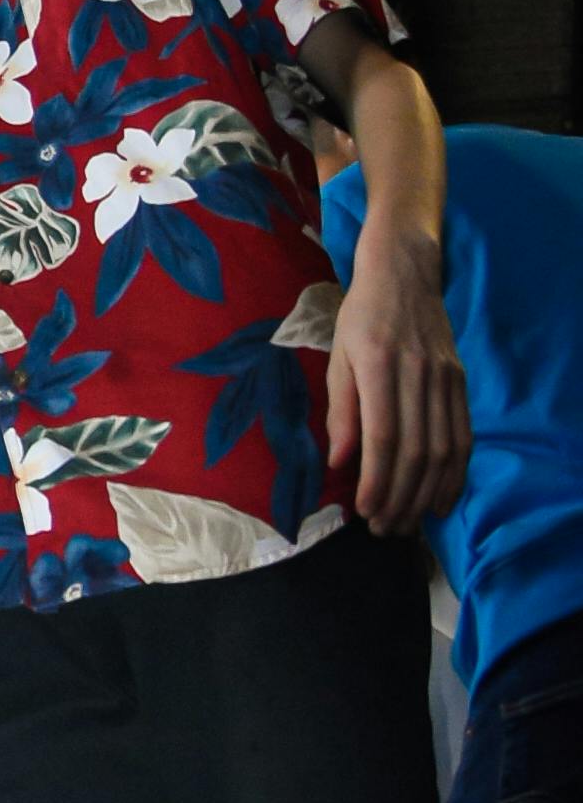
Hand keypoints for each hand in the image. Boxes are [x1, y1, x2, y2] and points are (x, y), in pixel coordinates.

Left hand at [325, 223, 469, 533]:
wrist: (405, 274)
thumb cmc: (361, 317)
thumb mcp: (338, 357)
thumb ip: (341, 410)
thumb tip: (340, 462)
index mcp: (381, 367)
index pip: (384, 437)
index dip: (377, 480)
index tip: (365, 511)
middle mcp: (418, 374)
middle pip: (416, 451)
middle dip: (401, 497)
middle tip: (385, 529)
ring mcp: (445, 379)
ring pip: (443, 449)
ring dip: (427, 493)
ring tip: (409, 523)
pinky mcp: (460, 382)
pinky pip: (463, 435)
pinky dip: (455, 473)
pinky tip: (442, 498)